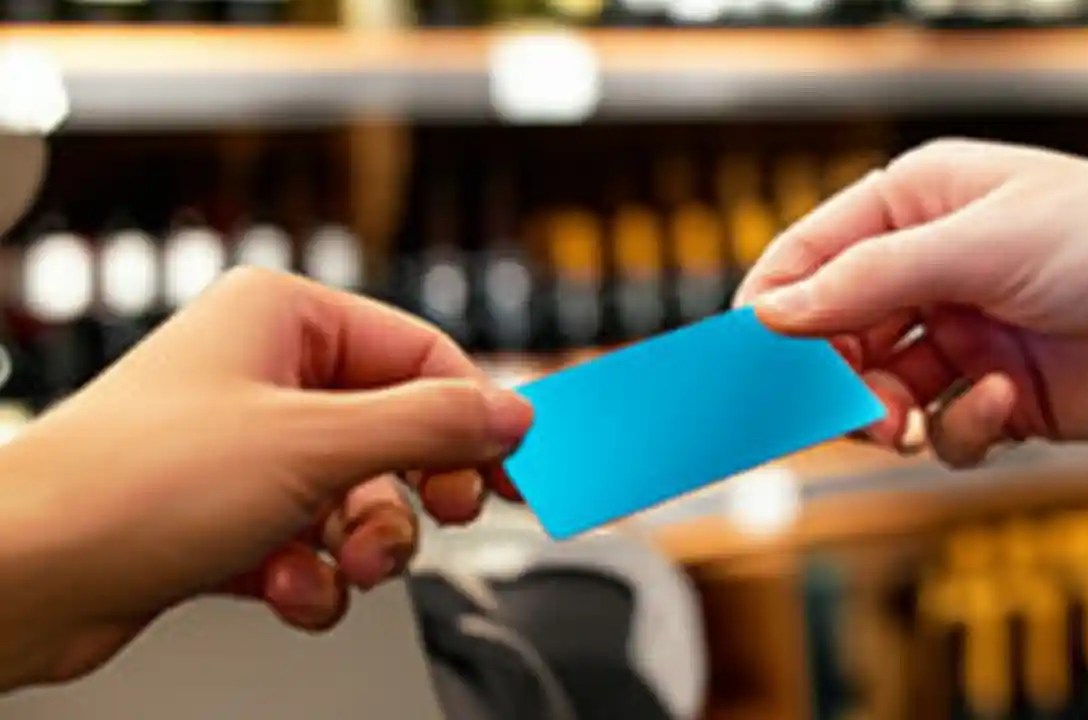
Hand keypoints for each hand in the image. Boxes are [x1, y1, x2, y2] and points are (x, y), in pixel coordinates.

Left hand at [0, 268, 531, 688]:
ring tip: (343, 567)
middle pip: (397, 432)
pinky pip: (314, 540)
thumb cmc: (135, 483)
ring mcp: (249, 448)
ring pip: (360, 495)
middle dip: (411, 493)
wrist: (24, 577)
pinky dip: (313, 573)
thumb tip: (511, 413)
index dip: (476, 416)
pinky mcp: (232, 514)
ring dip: (364, 543)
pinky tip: (286, 587)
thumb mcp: (314, 446)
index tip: (519, 468)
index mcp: (285, 319)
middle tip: (436, 517)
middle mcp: (268, 375)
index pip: (422, 355)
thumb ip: (430, 426)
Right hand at [736, 139, 1087, 466]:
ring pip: (873, 391)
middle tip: (840, 406)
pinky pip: (939, 428)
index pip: (807, 258)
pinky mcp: (997, 396)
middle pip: (830, 335)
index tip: (743, 366)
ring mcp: (962, 335)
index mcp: (916, 206)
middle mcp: (929, 270)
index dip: (769, 313)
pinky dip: (958, 426)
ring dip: (880, 412)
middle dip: (827, 376)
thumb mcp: (987, 244)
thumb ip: (870, 279)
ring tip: (905, 420)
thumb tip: (771, 312)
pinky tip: (1003, 402)